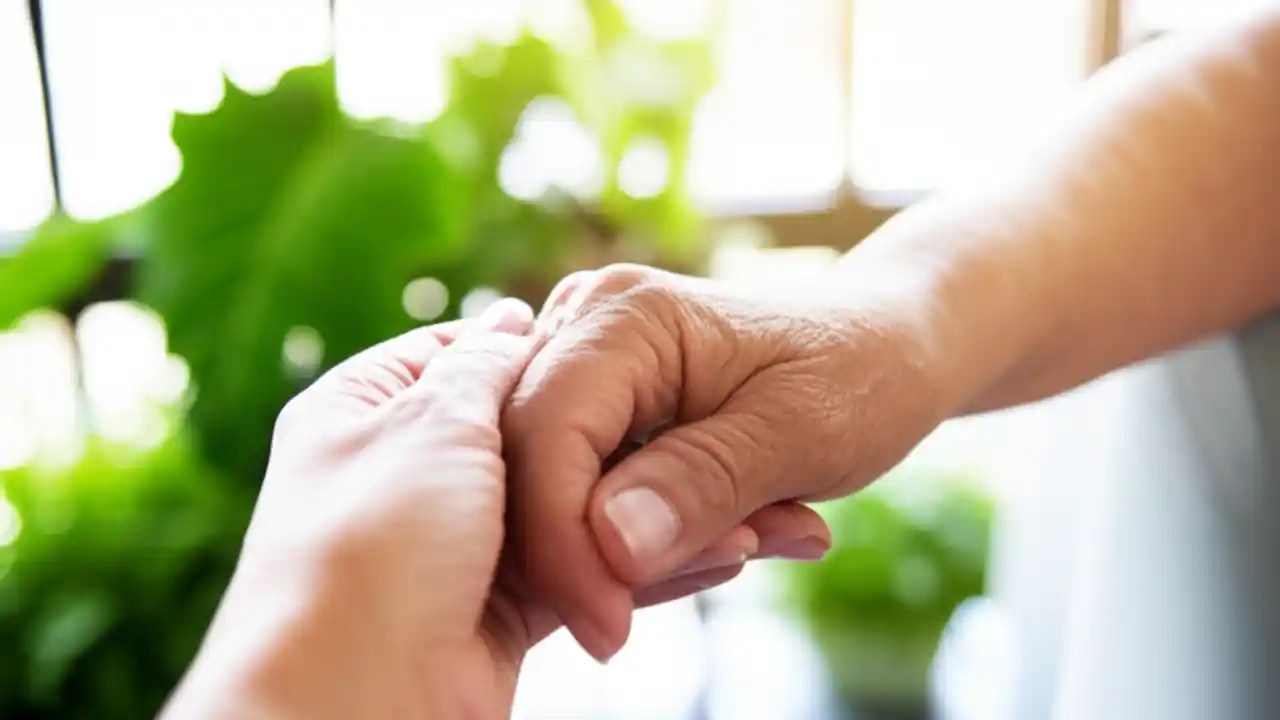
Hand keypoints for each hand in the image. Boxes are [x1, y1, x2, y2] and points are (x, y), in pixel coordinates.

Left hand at [165, 298, 819, 718]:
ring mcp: (457, 549)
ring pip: (572, 509)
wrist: (357, 702)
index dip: (543, 346)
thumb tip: (509, 321)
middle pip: (537, 436)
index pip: (467, 354)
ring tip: (758, 509)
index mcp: (371, 410)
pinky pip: (586, 572)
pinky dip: (648, 565)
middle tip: (716, 424)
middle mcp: (411, 476)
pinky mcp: (500, 613)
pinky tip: (724, 550)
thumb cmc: (375, 549)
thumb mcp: (432, 425)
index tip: (623, 349)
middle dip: (629, 438)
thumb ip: (484, 368)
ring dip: (656, 509)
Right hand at [504, 264, 948, 659]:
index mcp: (625, 314)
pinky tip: (733, 529)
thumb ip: (702, 485)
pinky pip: (581, 490)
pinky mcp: (595, 406)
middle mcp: (584, 326)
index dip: (561, 541)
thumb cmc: (858, 373)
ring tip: (754, 535)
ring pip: (549, 488)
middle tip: (694, 591)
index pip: (544, 434)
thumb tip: (609, 548)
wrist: (882, 346)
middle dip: (589, 554)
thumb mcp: (801, 433)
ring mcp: (582, 365)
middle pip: (526, 463)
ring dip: (628, 548)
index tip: (610, 628)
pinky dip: (638, 536)